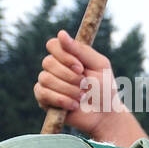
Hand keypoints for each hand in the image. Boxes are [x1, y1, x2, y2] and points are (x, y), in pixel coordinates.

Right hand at [35, 29, 142, 143]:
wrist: (105, 114)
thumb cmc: (104, 88)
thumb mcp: (99, 65)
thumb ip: (81, 50)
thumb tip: (60, 33)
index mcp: (67, 56)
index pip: (53, 45)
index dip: (64, 55)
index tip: (81, 67)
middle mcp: (54, 67)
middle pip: (48, 62)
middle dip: (70, 76)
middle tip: (86, 85)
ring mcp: (48, 82)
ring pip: (46, 78)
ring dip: (69, 89)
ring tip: (83, 96)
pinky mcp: (44, 98)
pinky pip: (43, 93)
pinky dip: (61, 99)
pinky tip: (74, 105)